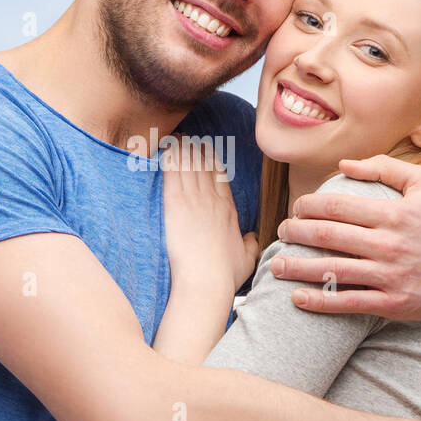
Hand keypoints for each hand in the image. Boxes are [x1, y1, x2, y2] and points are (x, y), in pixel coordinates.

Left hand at [161, 139, 258, 302]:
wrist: (206, 282)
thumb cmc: (224, 277)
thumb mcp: (247, 260)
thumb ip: (250, 244)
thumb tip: (253, 236)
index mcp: (228, 212)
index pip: (220, 179)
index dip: (213, 162)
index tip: (208, 150)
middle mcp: (213, 202)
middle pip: (204, 167)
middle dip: (197, 150)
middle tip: (189, 137)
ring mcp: (195, 202)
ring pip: (189, 166)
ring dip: (183, 149)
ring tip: (176, 137)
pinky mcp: (177, 205)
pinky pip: (174, 175)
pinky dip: (171, 159)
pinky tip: (166, 148)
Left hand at [271, 153, 420, 322]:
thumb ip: (385, 167)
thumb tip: (344, 165)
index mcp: (394, 213)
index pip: (339, 206)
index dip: (309, 205)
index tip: (296, 207)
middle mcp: (390, 244)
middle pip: (330, 236)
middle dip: (298, 233)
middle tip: (282, 232)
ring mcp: (391, 275)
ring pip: (334, 271)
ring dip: (299, 268)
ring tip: (276, 265)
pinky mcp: (393, 303)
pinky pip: (349, 303)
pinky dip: (320, 301)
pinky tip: (298, 298)